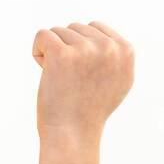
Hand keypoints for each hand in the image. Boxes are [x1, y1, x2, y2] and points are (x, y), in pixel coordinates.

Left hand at [31, 21, 133, 138]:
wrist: (73, 135)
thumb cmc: (90, 111)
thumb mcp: (118, 81)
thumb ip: (116, 57)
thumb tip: (108, 39)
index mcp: (126, 51)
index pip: (95, 28)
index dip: (82, 49)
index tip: (83, 74)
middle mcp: (109, 48)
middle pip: (75, 28)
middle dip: (67, 49)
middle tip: (71, 79)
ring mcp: (86, 50)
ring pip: (58, 32)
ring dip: (53, 53)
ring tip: (60, 79)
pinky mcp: (62, 54)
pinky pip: (42, 35)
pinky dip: (38, 51)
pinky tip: (44, 70)